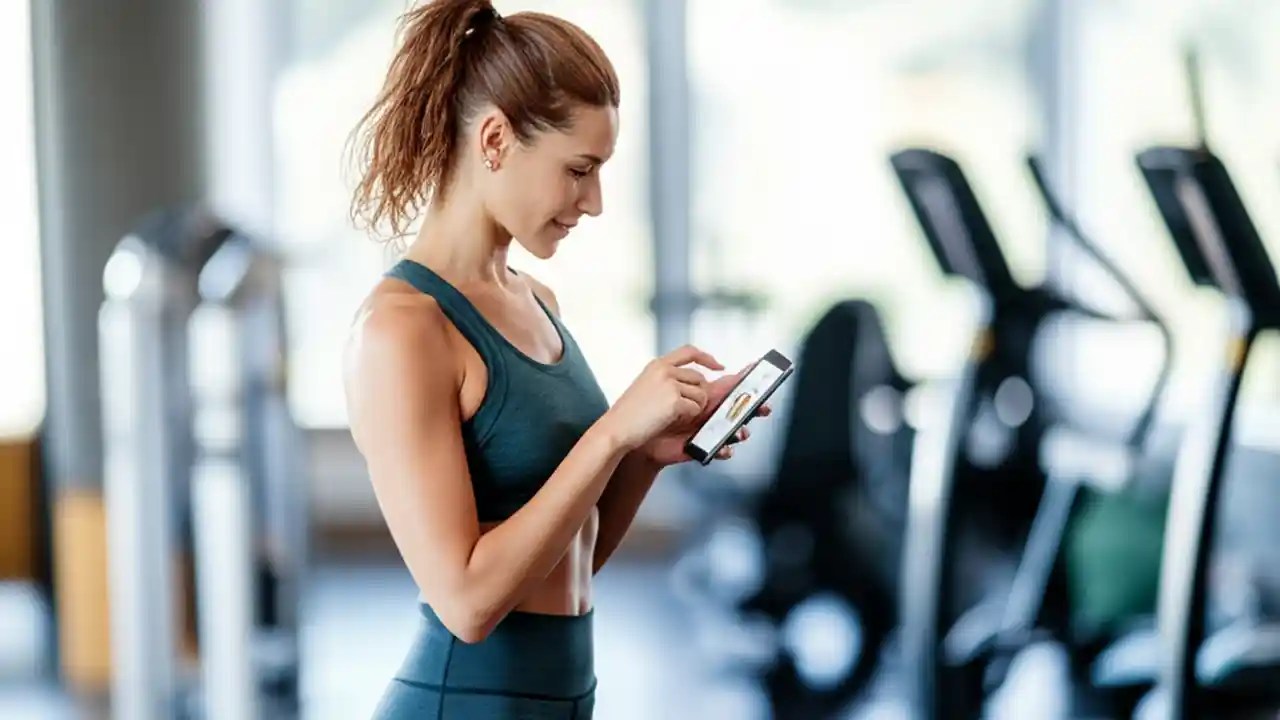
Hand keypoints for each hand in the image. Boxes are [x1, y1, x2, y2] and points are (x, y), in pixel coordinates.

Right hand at [598, 345, 723, 451]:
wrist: (616, 428)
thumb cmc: (628, 413)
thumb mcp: (646, 386)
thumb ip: (667, 379)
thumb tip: (693, 384)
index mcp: (657, 365)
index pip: (689, 351)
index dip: (707, 358)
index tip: (718, 366)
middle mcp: (665, 370)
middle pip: (700, 379)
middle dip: (699, 395)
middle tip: (684, 410)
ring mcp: (670, 384)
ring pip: (701, 395)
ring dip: (694, 408)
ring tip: (672, 415)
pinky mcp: (675, 400)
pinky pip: (695, 409)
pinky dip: (687, 417)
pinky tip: (670, 419)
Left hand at [641, 364, 774, 466]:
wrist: (637, 436)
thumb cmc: (650, 410)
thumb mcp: (669, 386)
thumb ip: (692, 380)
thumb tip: (715, 374)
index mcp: (704, 395)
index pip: (731, 386)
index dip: (749, 380)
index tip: (766, 374)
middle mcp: (709, 412)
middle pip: (740, 409)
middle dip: (755, 408)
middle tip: (764, 408)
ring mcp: (706, 430)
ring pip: (734, 429)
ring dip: (741, 431)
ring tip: (740, 432)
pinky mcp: (701, 447)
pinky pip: (720, 449)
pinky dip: (724, 450)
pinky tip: (723, 449)